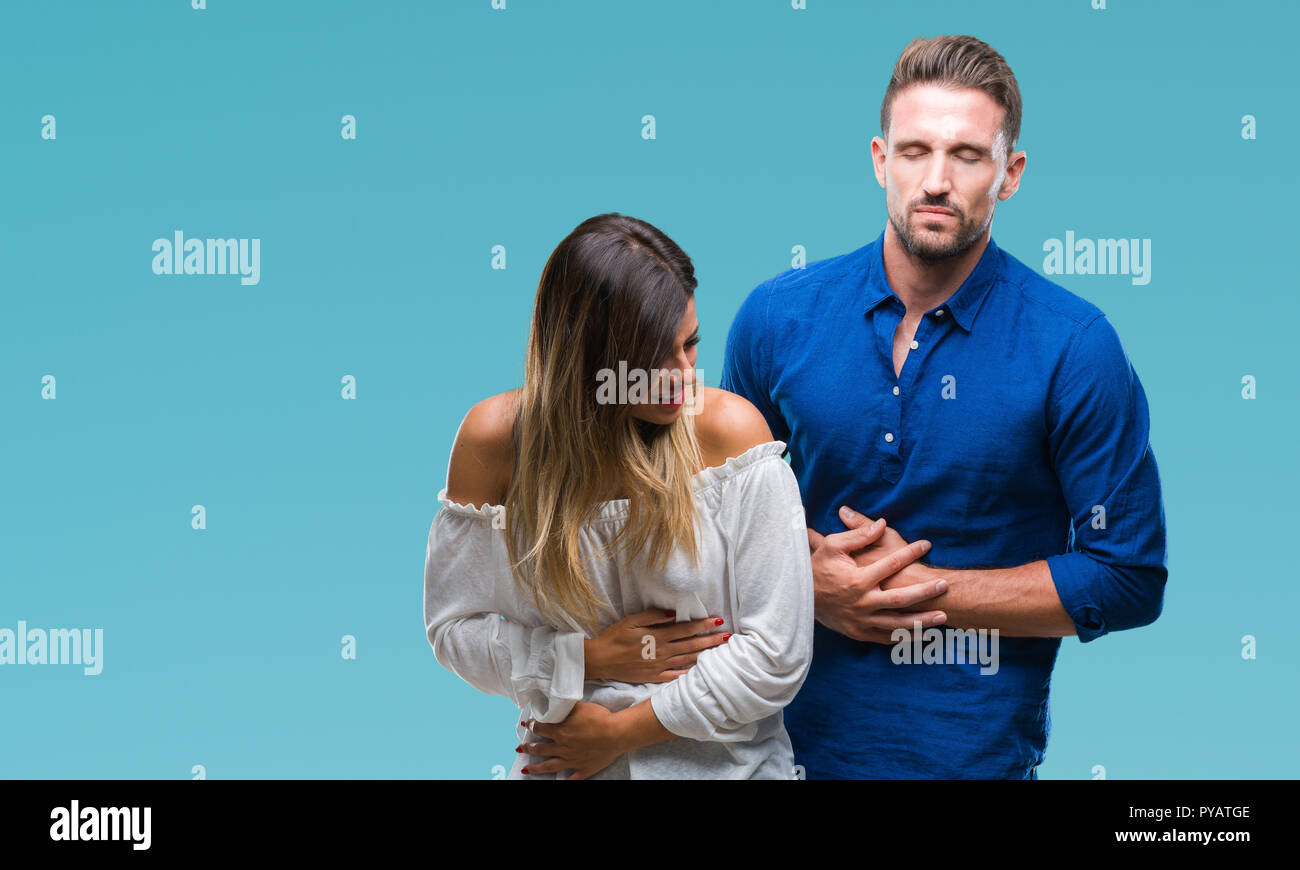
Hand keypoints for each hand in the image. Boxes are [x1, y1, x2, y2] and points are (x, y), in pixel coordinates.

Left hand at [517, 702, 626, 779]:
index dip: (531, 725)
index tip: (526, 724)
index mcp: (561, 732)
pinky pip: (572, 778)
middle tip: (519, 747)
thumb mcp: (580, 706)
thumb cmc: (600, 718)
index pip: (540, 728)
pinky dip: (564, 781)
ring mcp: (572, 760)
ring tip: (525, 769)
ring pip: (550, 765)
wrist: (617, 733)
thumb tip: (556, 703)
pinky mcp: (584, 769)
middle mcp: (563, 747)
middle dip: (528, 747)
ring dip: (536, 767)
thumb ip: (566, 707)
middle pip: (541, 748)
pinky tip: (557, 783)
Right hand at [585, 609, 728, 682]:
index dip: (703, 625)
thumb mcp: (631, 620)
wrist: (600, 659)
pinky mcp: (654, 677)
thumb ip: (653, 616)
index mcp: (658, 636)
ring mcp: (659, 665)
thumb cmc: (615, 637)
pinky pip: (675, 677)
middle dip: (711, 641)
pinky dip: (688, 675)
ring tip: (720, 652)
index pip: (686, 629)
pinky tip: (700, 673)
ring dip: (705, 655)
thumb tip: (673, 614)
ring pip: (687, 659)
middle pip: (691, 645)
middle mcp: (662, 651)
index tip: (718, 621)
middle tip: (728, 637)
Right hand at [806, 507, 947, 643]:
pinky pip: (885, 638)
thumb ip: (858, 535)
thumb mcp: (832, 546)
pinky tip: (922, 635)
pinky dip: (904, 637)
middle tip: (944, 584)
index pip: (891, 563)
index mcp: (858, 579)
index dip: (911, 552)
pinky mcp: (858, 633)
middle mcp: (862, 602)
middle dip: (925, 592)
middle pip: (901, 598)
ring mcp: (861, 621)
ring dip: (921, 621)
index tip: (927, 544)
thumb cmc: (818, 568)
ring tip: (943, 616)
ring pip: (897, 624)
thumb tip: (882, 524)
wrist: (798, 598)